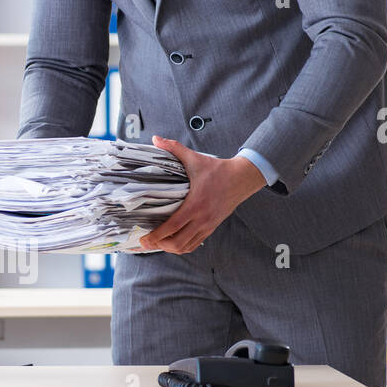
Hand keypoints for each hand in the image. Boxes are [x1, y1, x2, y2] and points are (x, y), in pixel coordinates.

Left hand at [136, 137, 265, 254]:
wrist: (242, 178)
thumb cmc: (217, 169)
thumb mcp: (194, 158)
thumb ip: (174, 148)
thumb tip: (156, 139)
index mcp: (195, 204)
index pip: (172, 227)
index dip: (156, 236)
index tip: (143, 239)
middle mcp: (202, 219)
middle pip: (178, 243)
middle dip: (160, 246)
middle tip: (146, 243)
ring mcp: (208, 225)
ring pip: (186, 247)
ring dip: (170, 248)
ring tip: (158, 243)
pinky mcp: (211, 227)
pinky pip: (195, 244)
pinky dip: (182, 246)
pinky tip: (173, 241)